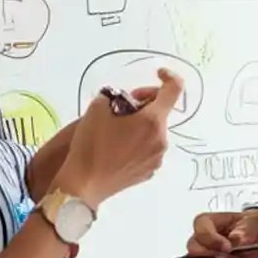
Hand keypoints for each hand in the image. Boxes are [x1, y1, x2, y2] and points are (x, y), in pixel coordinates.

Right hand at [51, 68, 182, 207]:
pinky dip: (138, 142)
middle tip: (122, 106)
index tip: (158, 73)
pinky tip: (118, 147)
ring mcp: (157, 159)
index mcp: (153, 121)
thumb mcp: (97, 108)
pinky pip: (148, 148)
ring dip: (141, 124)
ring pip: (154, 131)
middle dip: (144, 104)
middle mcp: (161, 140)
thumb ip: (115, 96)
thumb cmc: (91, 144)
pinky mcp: (149, 172)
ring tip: (117, 129)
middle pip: (160, 112)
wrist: (82, 184)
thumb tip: (123, 103)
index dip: (169, 76)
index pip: (174, 90)